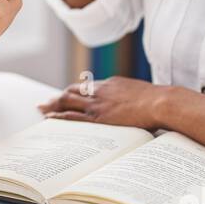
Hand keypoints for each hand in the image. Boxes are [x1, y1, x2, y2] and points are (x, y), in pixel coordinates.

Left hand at [37, 76, 164, 128]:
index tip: (67, 96)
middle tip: (46, 103)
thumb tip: (137, 107)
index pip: (87, 87)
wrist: (162, 102)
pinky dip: (59, 117)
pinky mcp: (99, 116)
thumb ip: (133, 99)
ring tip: (42, 109)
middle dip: (58, 98)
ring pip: (68, 101)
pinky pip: (73, 116)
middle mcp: (101, 91)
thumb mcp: (143, 96)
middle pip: (72, 91)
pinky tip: (49, 119)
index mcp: (112, 84)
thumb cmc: (160, 102)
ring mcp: (99, 103)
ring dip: (53, 105)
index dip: (74, 92)